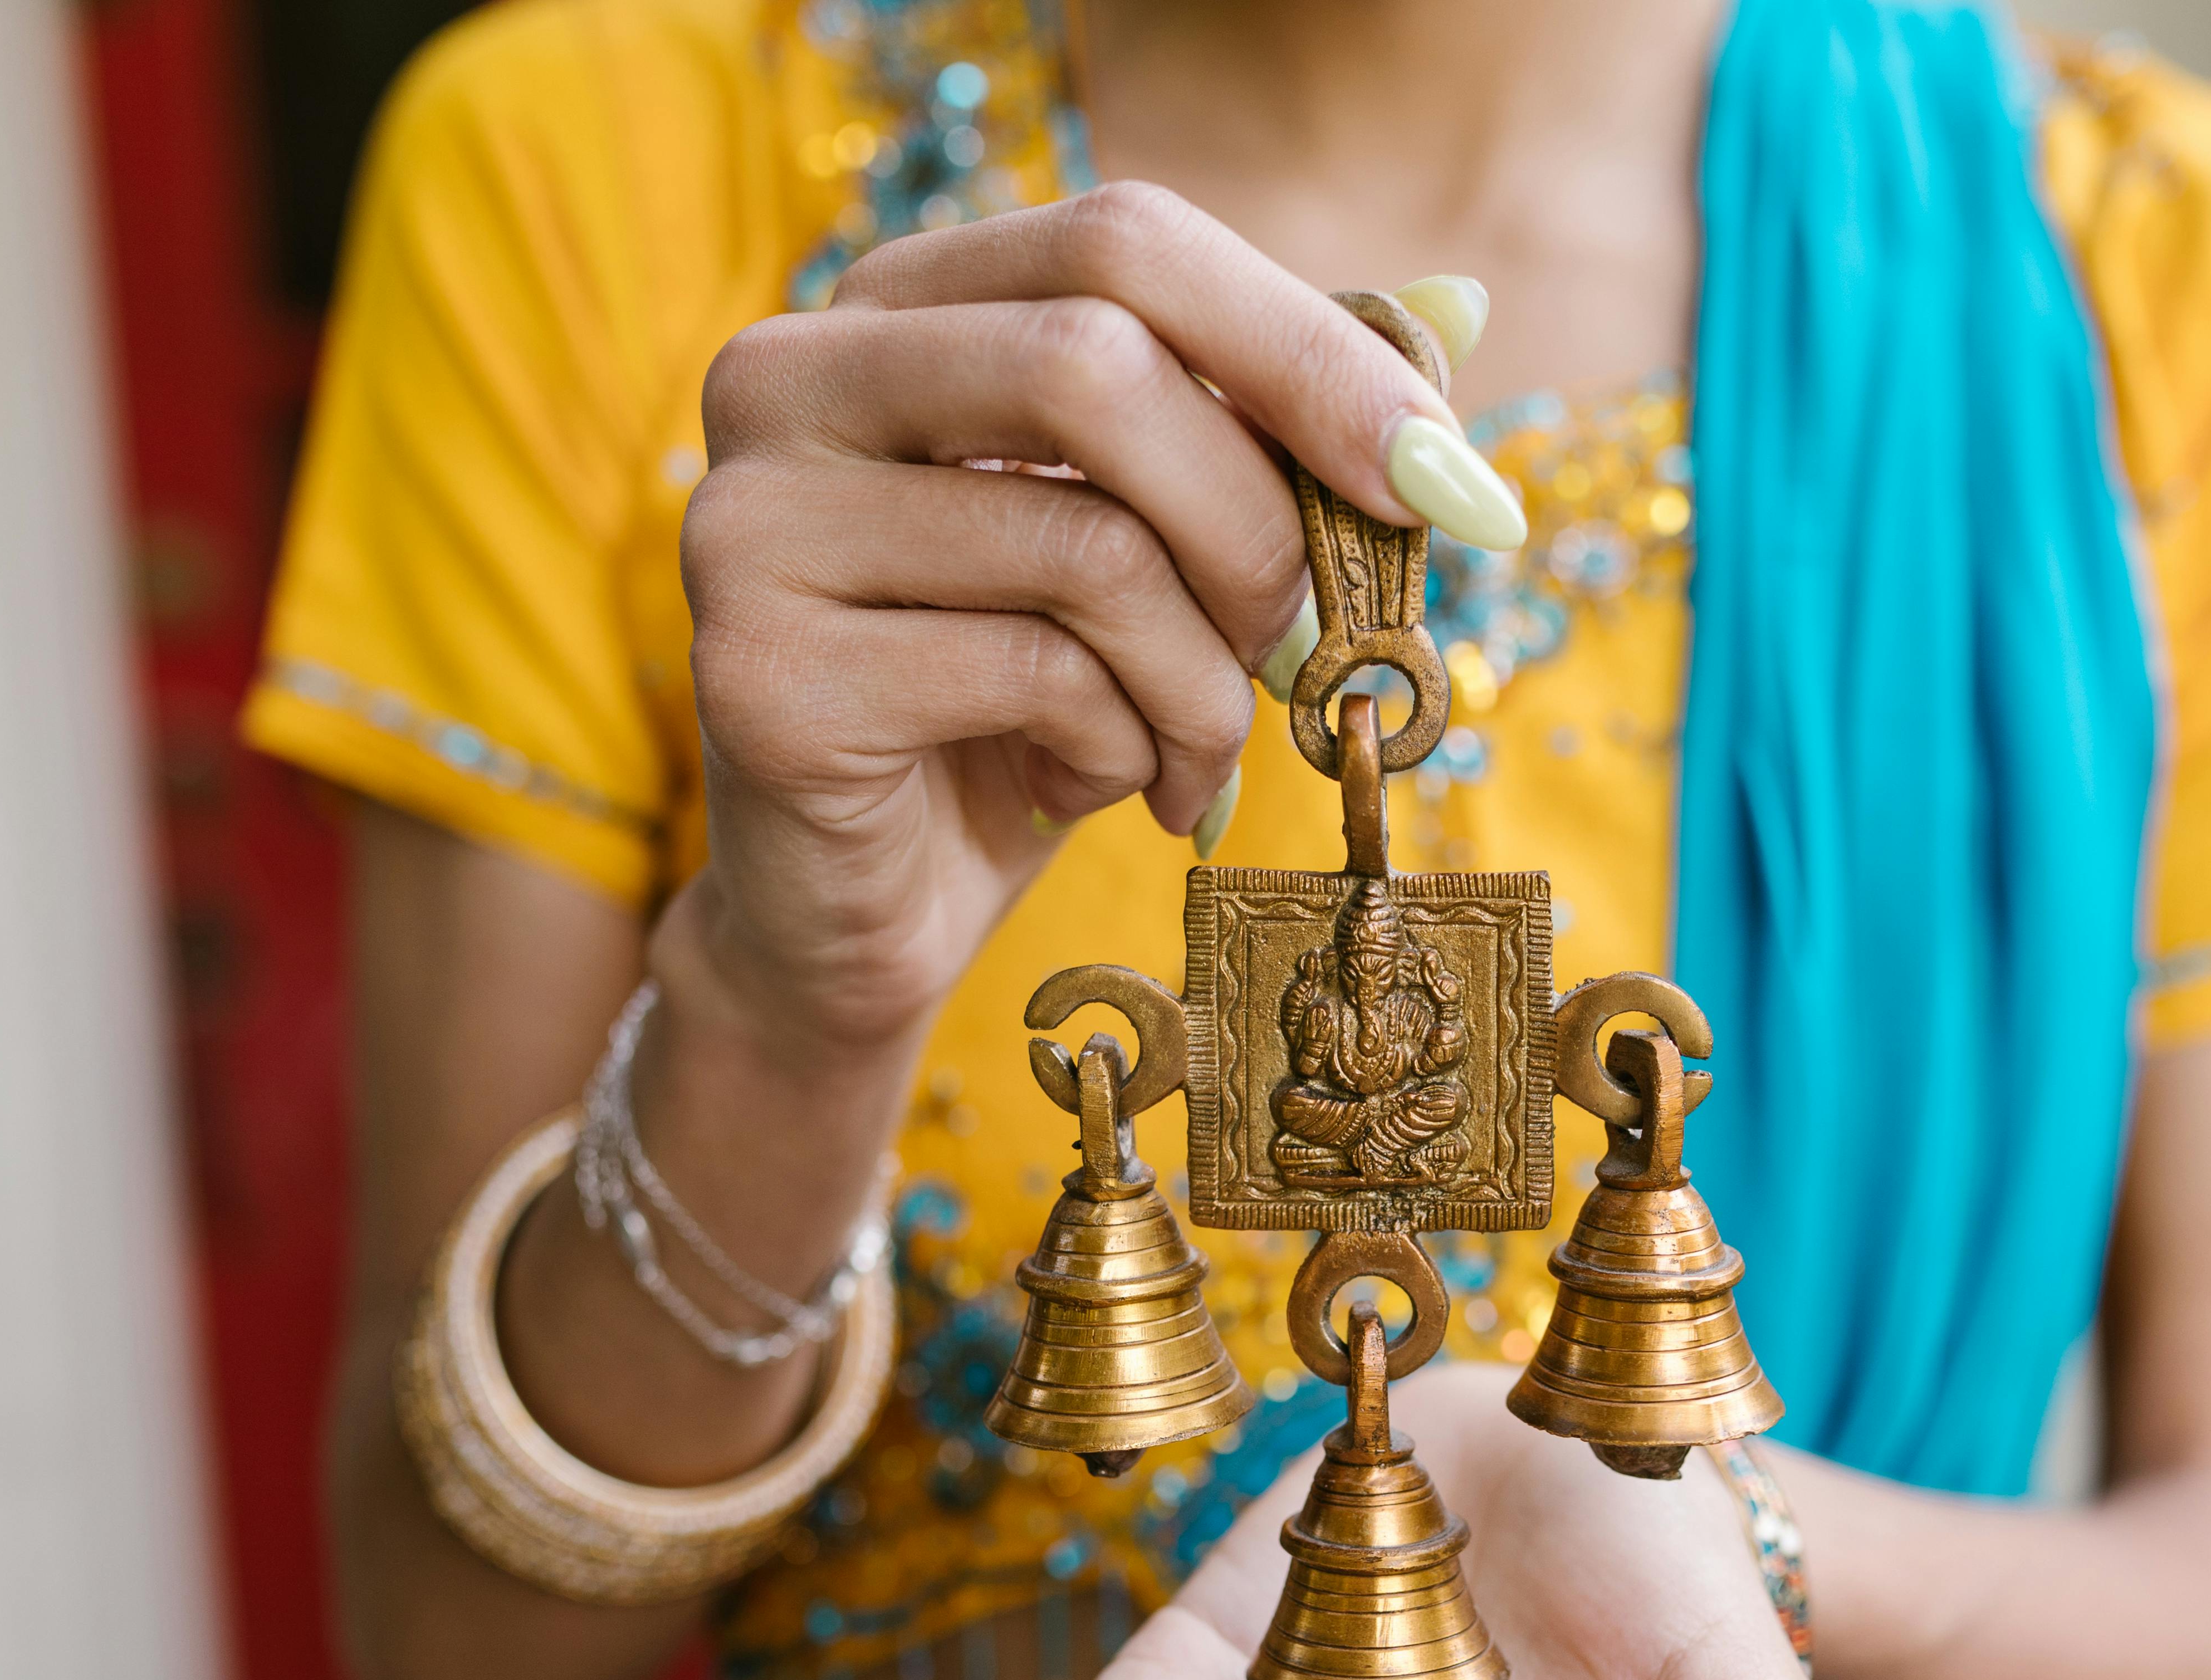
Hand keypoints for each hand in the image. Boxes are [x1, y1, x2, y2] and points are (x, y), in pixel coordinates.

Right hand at [669, 184, 1524, 1058]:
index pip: (1125, 242)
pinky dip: (1117, 752)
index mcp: (891, 307)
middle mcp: (787, 377)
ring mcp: (751, 523)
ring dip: (1200, 684)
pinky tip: (1086, 790)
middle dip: (1257, 528)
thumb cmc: (1024, 707)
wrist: (862, 907)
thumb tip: (1459, 308)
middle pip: (1100, 367)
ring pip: (1089, 547)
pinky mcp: (761, 674)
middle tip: (1294, 652)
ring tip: (1185, 753)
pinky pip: (1035, 676)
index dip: (1308, 352)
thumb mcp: (1155, 543)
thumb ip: (1269, 418)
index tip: (1445, 481)